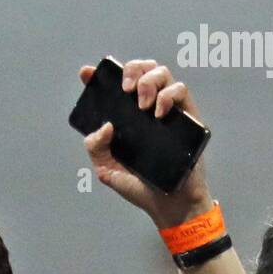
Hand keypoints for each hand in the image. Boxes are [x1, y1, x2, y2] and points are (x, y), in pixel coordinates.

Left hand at [78, 58, 212, 227]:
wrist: (169, 205)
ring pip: (162, 73)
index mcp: (126, 118)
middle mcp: (146, 109)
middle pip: (142, 69)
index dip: (98, 75)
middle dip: (132, 69)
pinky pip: (181, 90)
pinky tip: (158, 113)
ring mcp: (167, 110)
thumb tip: (105, 125)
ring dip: (149, 80)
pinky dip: (168, 95)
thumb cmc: (140, 187)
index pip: (114, 87)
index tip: (86, 73)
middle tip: (125, 89)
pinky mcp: (187, 116)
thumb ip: (96, 148)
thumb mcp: (107, 170)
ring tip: (143, 105)